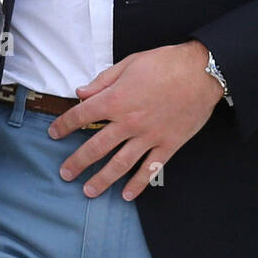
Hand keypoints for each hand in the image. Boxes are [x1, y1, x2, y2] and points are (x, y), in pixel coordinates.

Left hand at [48, 40, 224, 201]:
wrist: (203, 71)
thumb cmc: (167, 62)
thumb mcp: (131, 62)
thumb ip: (104, 80)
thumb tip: (81, 92)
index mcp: (116, 99)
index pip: (81, 115)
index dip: (64, 125)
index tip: (54, 133)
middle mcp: (129, 122)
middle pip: (96, 147)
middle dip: (77, 162)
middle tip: (65, 173)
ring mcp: (149, 136)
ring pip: (119, 164)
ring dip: (101, 180)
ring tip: (88, 191)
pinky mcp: (168, 144)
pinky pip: (150, 169)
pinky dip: (138, 184)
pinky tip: (127, 195)